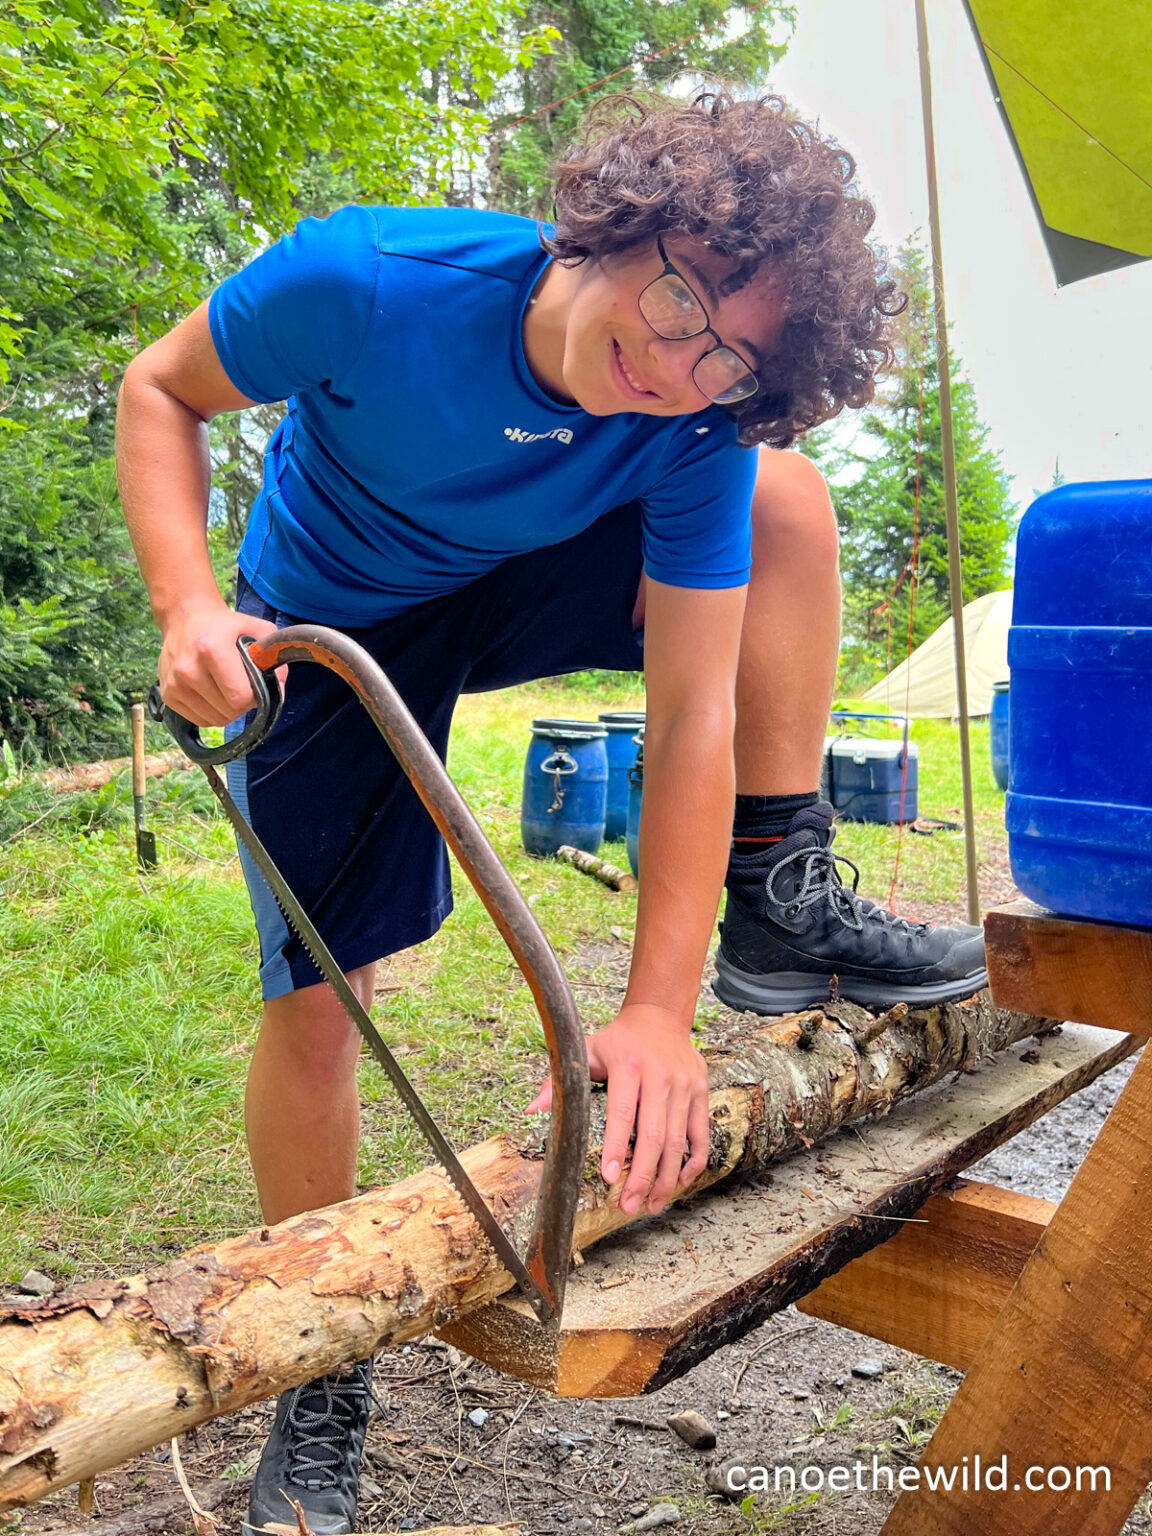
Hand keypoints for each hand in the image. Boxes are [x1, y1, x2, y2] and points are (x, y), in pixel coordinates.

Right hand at [159, 600, 282, 726]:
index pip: (240, 697)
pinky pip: (200, 720)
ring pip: (215, 720)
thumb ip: (274, 660)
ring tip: (226, 687)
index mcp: (211, 649)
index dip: (254, 696)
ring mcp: (174, 684)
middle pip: (229, 711)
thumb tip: (278, 692)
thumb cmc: (225, 627)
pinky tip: (212, 693)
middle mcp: (188, 668)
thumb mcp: (258, 630)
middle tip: (240, 684)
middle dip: (242, 703)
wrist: (185, 619)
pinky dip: (212, 713)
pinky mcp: (167, 695)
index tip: (253, 683)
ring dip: (227, 710)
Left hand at [525, 1003, 710, 1216]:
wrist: (660, 1015)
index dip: (615, 1147)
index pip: (622, 1113)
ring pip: (678, 1140)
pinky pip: (701, 1133)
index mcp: (628, 1064)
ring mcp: (685, 1084)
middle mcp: (660, 1075)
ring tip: (652, 1203)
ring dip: (665, 1178)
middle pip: (653, 1135)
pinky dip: (693, 1161)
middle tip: (628, 1204)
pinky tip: (680, 1181)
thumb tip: (532, 1111)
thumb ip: (559, 1081)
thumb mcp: (586, 1051)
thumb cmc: (620, 1039)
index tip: (609, 1177)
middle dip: (641, 1176)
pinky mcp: (701, 1091)